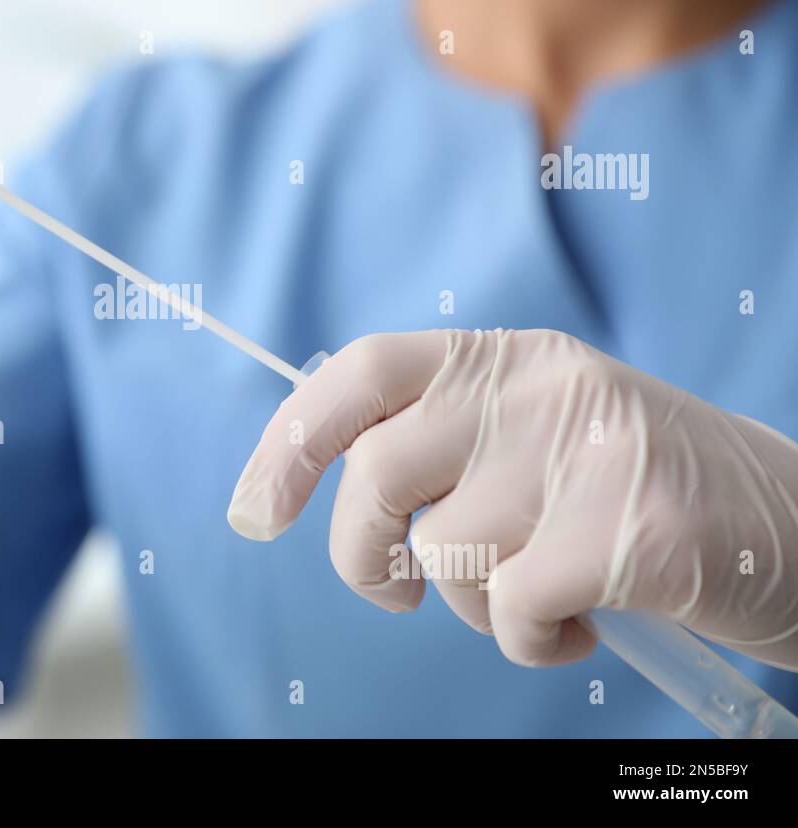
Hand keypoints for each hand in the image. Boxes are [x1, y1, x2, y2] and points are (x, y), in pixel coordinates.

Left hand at [227, 329, 797, 670]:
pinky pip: (514, 610)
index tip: (255, 511)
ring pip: (446, 557)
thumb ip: (447, 440)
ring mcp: (584, 454)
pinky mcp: (626, 531)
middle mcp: (537, 389)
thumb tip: (331, 481)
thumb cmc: (636, 494)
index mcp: (503, 358)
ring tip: (543, 594)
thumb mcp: (538, 434)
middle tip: (396, 591)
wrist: (797, 526)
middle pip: (376, 479)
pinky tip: (586, 624)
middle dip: (364, 557)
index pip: (363, 372)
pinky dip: (534, 641)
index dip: (291, 439)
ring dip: (478, 606)